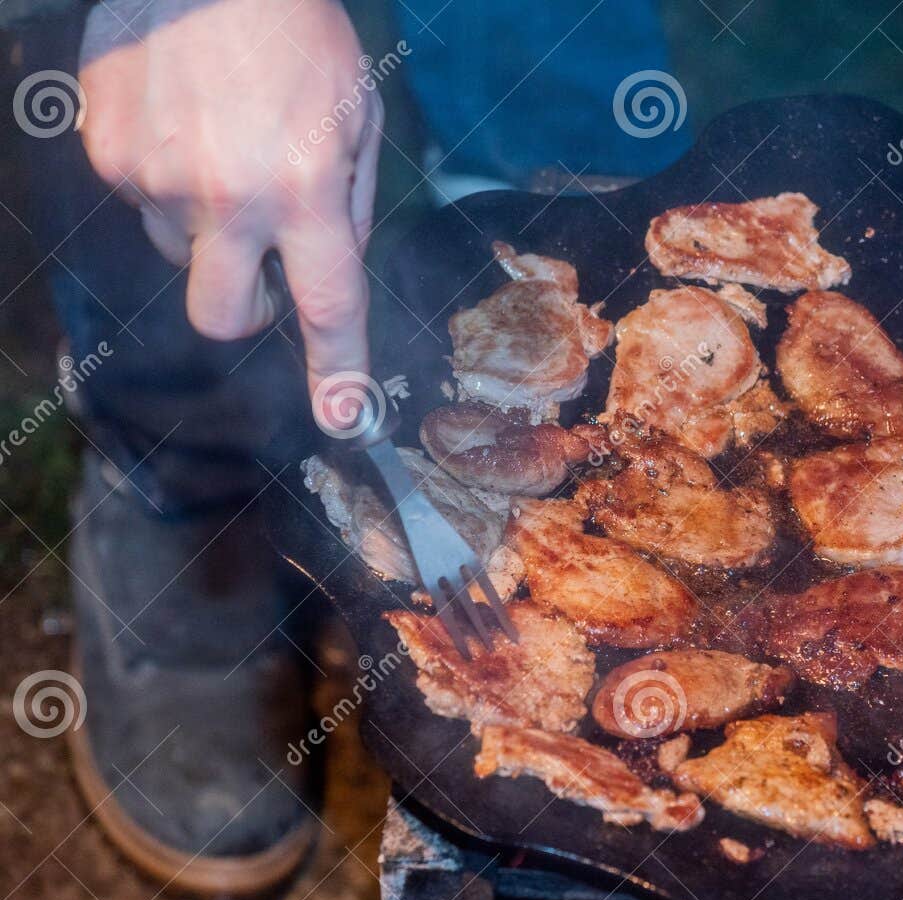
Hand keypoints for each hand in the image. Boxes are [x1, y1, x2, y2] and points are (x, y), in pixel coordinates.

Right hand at [78, 0, 381, 401]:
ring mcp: (154, 177)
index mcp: (303, 189)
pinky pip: (141, 198)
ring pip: (182, 251)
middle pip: (224, 317)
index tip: (343, 418)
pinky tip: (184, 120)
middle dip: (248, 306)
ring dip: (208, 225)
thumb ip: (350, 203)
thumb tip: (337, 266)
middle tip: (265, 262)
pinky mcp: (106, 151)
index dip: (337, 369)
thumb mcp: (357, 113)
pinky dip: (165, 176)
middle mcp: (226, 196)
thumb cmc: (296, 30)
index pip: (326, 304)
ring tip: (223, 146)